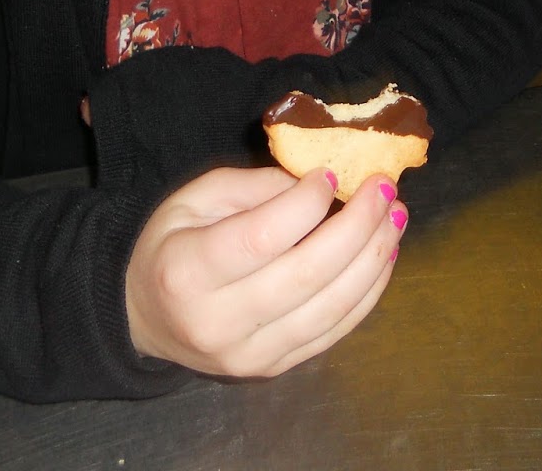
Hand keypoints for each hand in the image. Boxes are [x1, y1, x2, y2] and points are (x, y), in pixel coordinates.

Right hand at [125, 165, 404, 377]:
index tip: (332, 173)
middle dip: (358, 226)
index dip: (307, 203)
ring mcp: (248, 354)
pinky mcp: (274, 368)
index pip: (262, 237)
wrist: (145, 317)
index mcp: (187, 271)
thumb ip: (255, 187)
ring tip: (395, 217)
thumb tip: (323, 182)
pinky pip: (334, 332)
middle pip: (307, 274)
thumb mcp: (194, 198)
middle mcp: (217, 322)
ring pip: (330, 308)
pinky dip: (367, 292)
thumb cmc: (172, 245)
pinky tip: (383, 256)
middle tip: (384, 188)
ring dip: (374, 259)